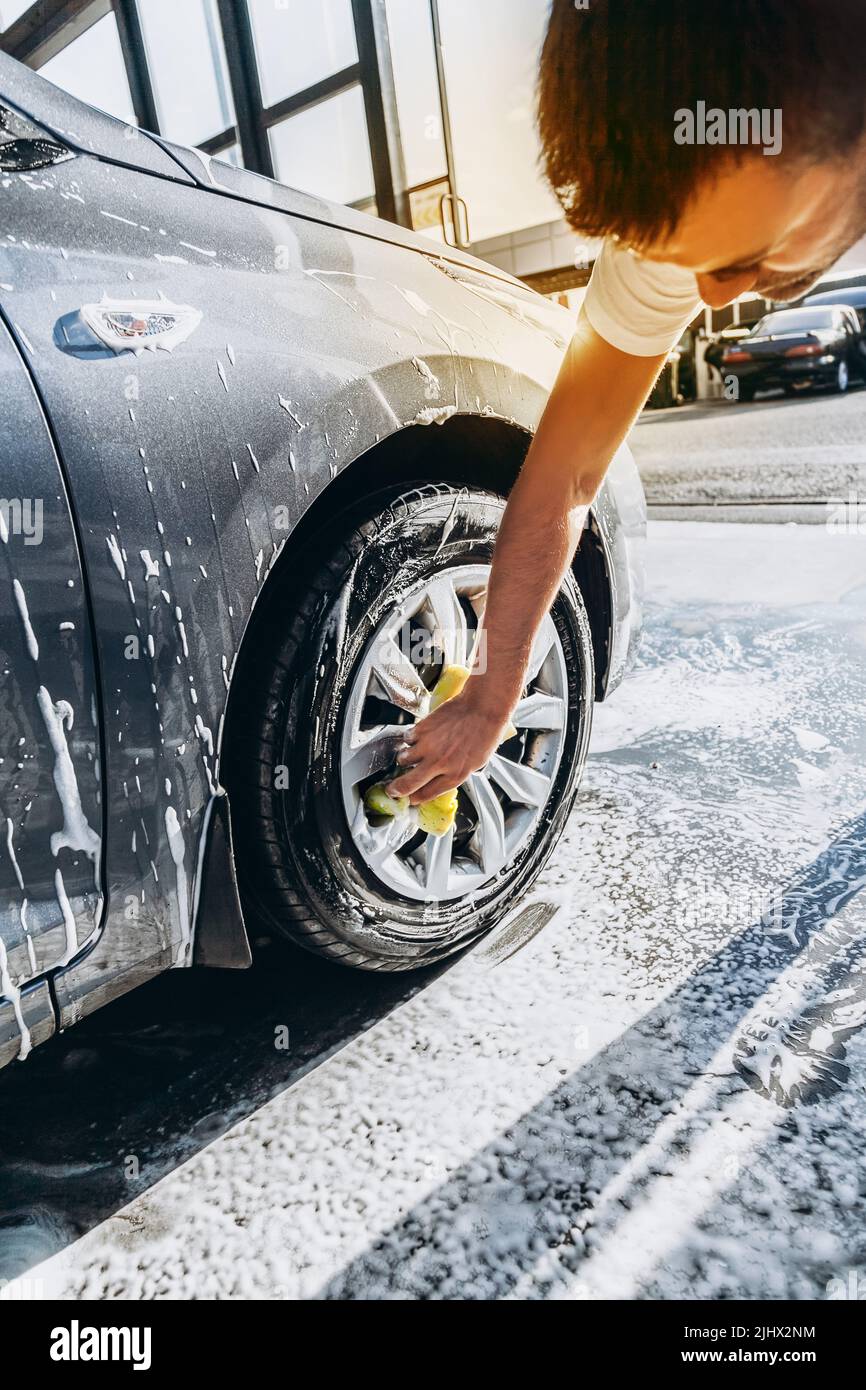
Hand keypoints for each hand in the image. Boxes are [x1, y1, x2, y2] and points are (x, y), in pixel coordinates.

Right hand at [386, 689, 513, 804]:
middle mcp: (439, 764)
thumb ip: (456, 773)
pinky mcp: (422, 730)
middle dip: (396, 790)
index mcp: (455, 775)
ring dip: (404, 759)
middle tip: (392, 789)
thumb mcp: (477, 763)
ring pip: (402, 760)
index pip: (427, 794)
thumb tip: (441, 779)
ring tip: (412, 754)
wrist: (482, 708)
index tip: (410, 798)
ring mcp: (428, 746)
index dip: (415, 798)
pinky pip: (407, 739)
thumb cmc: (485, 732)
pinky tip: (419, 736)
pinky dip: (410, 739)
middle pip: (407, 784)